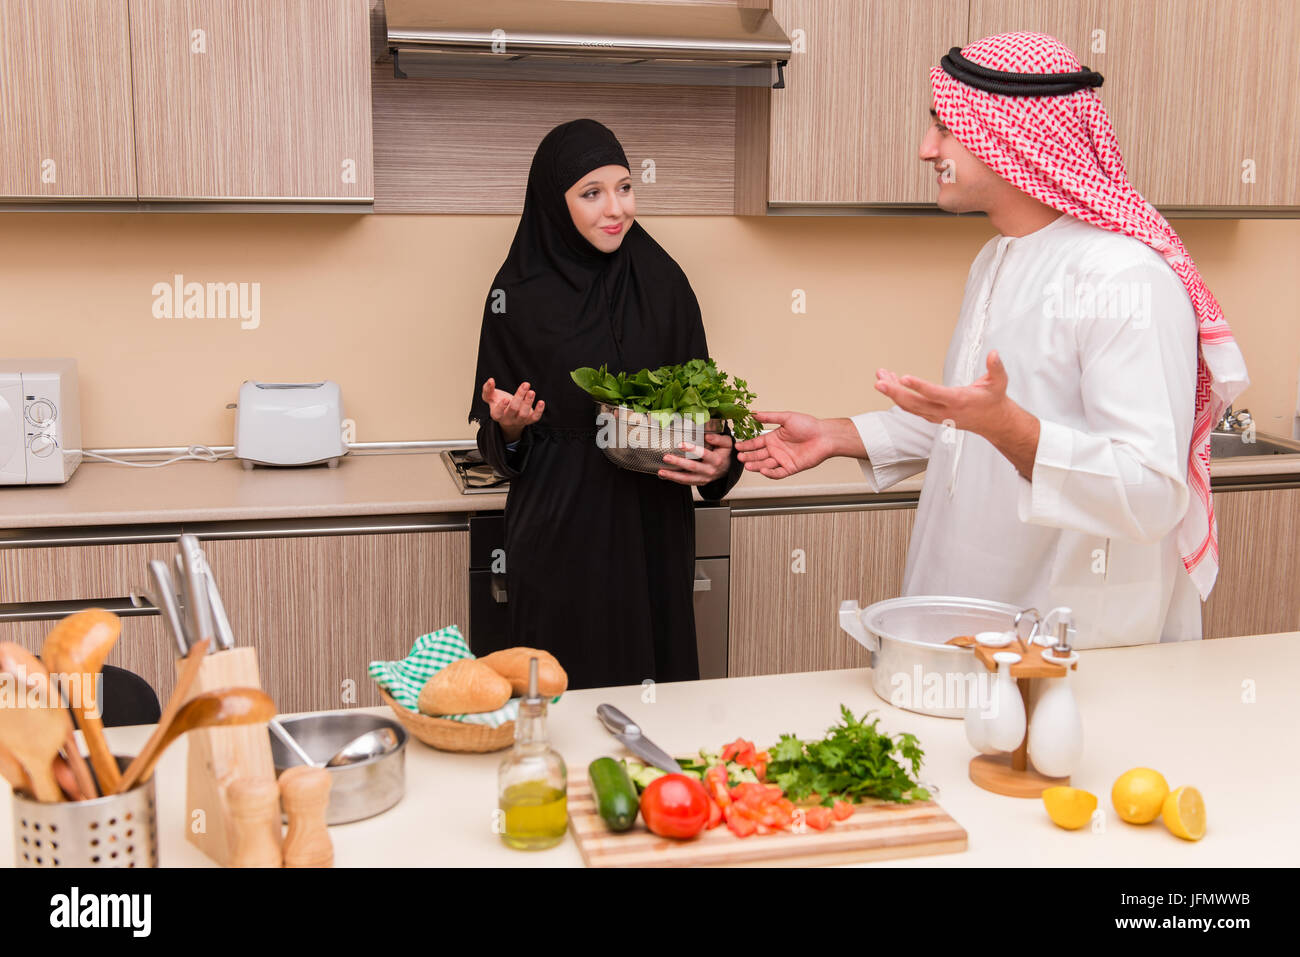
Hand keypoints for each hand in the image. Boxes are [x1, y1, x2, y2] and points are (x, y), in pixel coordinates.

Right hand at [481, 377, 543, 442]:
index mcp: (497, 414)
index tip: (506, 399)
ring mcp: (519, 421)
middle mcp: (508, 419)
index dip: (501, 407)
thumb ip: (488, 389)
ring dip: (528, 402)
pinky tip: (541, 402)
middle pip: (513, 409)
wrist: (509, 416)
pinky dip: (539, 411)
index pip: (498, 413)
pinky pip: (535, 418)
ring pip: (524, 414)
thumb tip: (490, 380)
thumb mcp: (491, 397)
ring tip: (531, 392)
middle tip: (525, 385)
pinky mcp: (529, 420)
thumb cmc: (499, 403)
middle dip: (519, 396)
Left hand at [657, 433, 733, 486]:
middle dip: (678, 462)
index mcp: (716, 460)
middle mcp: (710, 470)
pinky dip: (675, 479)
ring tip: (661, 471)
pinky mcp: (699, 482)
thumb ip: (718, 439)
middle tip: (666, 457)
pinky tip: (665, 475)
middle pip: (692, 467)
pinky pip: (686, 482)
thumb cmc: (725, 454)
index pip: (704, 454)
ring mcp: (704, 478)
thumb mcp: (727, 443)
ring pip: (687, 478)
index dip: (692, 449)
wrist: (728, 469)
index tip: (681, 444)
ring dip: (673, 475)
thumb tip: (707, 436)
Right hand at [733, 411, 838, 478]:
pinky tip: (763, 470)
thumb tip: (755, 413)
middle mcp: (777, 449)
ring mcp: (783, 459)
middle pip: (758, 455)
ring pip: (765, 465)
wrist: (825, 436)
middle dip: (748, 456)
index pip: (756, 443)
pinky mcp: (791, 467)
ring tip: (748, 465)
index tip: (737, 445)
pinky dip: (770, 473)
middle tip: (740, 457)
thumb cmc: (809, 425)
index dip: (746, 445)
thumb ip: (770, 417)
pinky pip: (778, 473)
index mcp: (774, 438)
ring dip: (756, 465)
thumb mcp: (787, 417)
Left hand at [873, 351, 1010, 438]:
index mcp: (959, 400)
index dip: (918, 386)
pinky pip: (911, 407)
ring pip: (910, 406)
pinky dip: (899, 396)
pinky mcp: (932, 416)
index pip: (934, 393)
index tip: (904, 378)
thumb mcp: (999, 382)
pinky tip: (890, 382)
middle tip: (879, 381)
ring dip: (893, 392)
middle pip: (915, 403)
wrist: (993, 422)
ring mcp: (936, 415)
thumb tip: (994, 354)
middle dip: (895, 392)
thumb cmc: (994, 399)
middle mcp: (944, 410)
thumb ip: (996, 368)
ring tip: (880, 376)